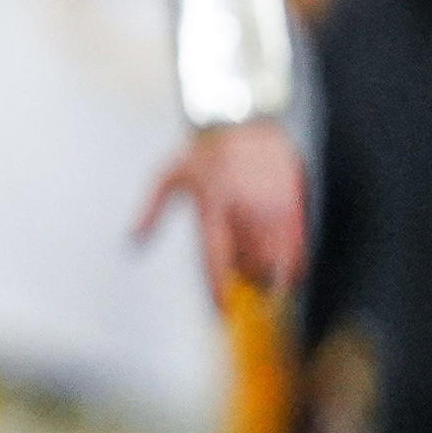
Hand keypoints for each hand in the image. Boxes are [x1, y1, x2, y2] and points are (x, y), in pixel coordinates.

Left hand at [138, 119, 306, 297]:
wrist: (244, 121)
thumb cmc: (202, 153)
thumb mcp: (167, 176)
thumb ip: (150, 210)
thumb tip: (132, 241)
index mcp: (212, 205)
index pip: (216, 257)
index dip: (219, 289)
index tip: (222, 312)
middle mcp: (245, 209)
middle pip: (248, 264)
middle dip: (243, 276)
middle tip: (238, 268)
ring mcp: (272, 207)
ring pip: (273, 259)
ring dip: (265, 269)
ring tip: (257, 257)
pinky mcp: (295, 203)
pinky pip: (299, 247)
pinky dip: (293, 264)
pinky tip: (288, 271)